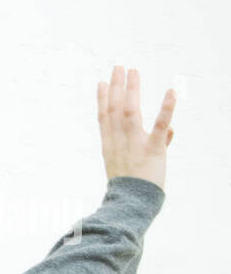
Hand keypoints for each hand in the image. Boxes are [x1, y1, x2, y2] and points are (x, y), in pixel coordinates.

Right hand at [98, 66, 174, 191]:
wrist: (131, 205)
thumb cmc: (133, 188)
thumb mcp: (135, 165)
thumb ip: (156, 142)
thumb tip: (170, 130)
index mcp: (110, 146)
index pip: (104, 118)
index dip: (103, 99)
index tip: (102, 83)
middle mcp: (118, 142)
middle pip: (114, 110)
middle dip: (116, 87)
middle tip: (118, 68)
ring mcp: (134, 145)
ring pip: (130, 112)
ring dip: (131, 90)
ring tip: (132, 71)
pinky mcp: (152, 150)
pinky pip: (159, 126)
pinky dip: (166, 108)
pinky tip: (171, 92)